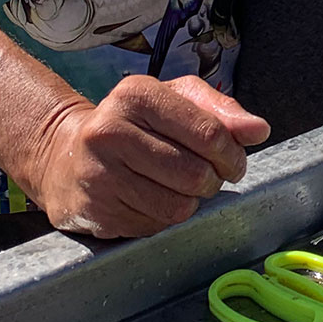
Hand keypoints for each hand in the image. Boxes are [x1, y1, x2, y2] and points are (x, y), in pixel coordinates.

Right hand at [28, 74, 270, 238]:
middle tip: (207, 177)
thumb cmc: (132, 124)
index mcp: (136, 95)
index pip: (208, 132)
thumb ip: (221, 110)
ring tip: (179, 187)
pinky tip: (151, 199)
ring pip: (177, 206)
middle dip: (213, 181)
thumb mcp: (174, 100)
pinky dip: (163, 218)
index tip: (233, 161)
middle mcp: (110, 132)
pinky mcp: (94, 211)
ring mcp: (99, 174)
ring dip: (190, 202)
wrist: (63, 154)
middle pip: (195, 174)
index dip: (232, 153)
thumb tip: (259, 129)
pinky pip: (154, 226)